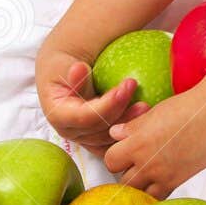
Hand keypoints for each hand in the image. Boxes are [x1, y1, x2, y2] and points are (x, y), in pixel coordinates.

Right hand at [36, 50, 150, 158]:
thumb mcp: (68, 62)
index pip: (86, 116)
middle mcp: (69, 130)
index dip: (109, 104)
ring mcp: (83, 138)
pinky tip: (144, 121)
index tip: (129, 84)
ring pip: (110, 141)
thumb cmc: (68, 62)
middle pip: (100, 131)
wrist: (65, 69)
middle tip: (144, 100)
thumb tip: (79, 69)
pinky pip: (115, 142)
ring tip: (148, 109)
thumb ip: (75, 69)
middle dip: (124, 116)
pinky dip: (129, 133)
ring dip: (129, 127)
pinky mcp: (96, 139)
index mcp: (57, 113)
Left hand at [103, 85, 205, 199]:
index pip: (111, 160)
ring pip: (141, 193)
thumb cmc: (187, 108)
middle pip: (123, 181)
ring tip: (149, 173)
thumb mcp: (155, 113)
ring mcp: (164, 177)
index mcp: (138, 143)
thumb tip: (115, 134)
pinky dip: (157, 192)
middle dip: (126, 174)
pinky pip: (160, 197)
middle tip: (135, 164)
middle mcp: (148, 164)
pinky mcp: (180, 183)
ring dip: (141, 185)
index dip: (115, 156)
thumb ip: (133, 127)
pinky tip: (163, 180)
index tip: (123, 151)